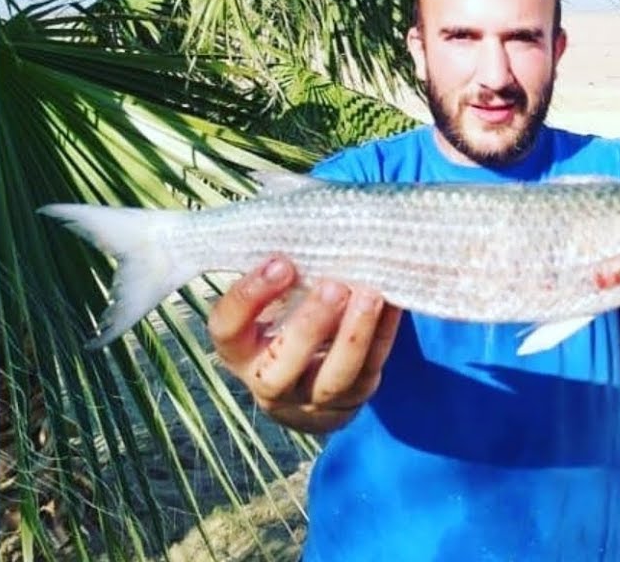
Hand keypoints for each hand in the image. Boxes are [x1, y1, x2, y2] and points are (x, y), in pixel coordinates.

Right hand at [207, 256, 401, 433]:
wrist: (306, 378)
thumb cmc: (283, 316)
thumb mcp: (268, 298)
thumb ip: (275, 270)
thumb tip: (300, 220)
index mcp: (237, 349)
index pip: (228, 328)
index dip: (249, 297)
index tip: (280, 262)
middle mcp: (267, 381)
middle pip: (281, 367)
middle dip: (309, 326)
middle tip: (333, 286)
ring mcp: (310, 398)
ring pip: (333, 379)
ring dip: (353, 336)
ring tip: (370, 296)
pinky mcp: (350, 400)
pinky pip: (369, 371)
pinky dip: (382, 336)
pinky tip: (392, 304)